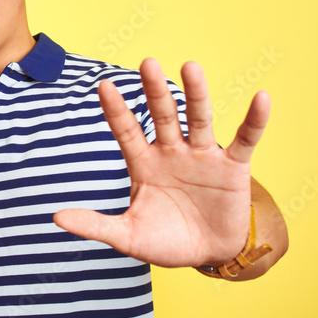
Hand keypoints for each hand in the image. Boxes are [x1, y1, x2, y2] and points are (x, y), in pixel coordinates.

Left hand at [53, 59, 269, 267]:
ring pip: (199, 119)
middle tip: (147, 63)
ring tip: (190, 67)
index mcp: (144, 164)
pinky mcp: (233, 167)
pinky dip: (254, 120)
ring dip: (196, 94)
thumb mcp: (128, 236)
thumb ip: (95, 225)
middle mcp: (172, 152)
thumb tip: (56, 218)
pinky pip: (246, 140)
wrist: (208, 255)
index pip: (127, 131)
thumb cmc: (165, 241)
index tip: (103, 86)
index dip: (116, 110)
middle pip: (163, 116)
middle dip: (155, 91)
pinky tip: (261, 98)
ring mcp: (203, 156)